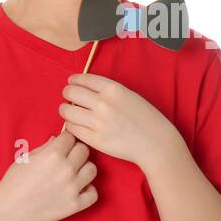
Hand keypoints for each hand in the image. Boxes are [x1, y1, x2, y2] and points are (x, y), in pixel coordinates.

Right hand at [0, 129, 97, 220]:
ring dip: (84, 169)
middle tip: (67, 158)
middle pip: (84, 150)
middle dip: (75, 151)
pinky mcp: (75, 204)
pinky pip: (93, 193)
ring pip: (92, 169)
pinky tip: (78, 189)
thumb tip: (57, 139)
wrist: (10, 210)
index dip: (64, 139)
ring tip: (73, 173)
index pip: (70, 137)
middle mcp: (66, 169)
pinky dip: (87, 190)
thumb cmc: (13, 183)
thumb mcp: (25, 159)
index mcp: (52, 155)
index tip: (61, 145)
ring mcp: (72, 188)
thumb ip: (44, 147)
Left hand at [60, 73, 181, 169]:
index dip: (74, 80)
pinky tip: (76, 124)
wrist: (155, 142)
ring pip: (67, 111)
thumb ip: (107, 91)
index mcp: (113, 89)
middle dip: (67, 93)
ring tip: (69, 111)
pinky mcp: (94, 139)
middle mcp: (103, 103)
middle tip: (68, 97)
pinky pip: (71, 128)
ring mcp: (97, 122)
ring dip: (65, 110)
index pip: (83, 79)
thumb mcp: (129, 95)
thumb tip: (84, 89)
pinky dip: (70, 125)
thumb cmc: (144, 117)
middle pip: (71, 93)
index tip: (71, 82)